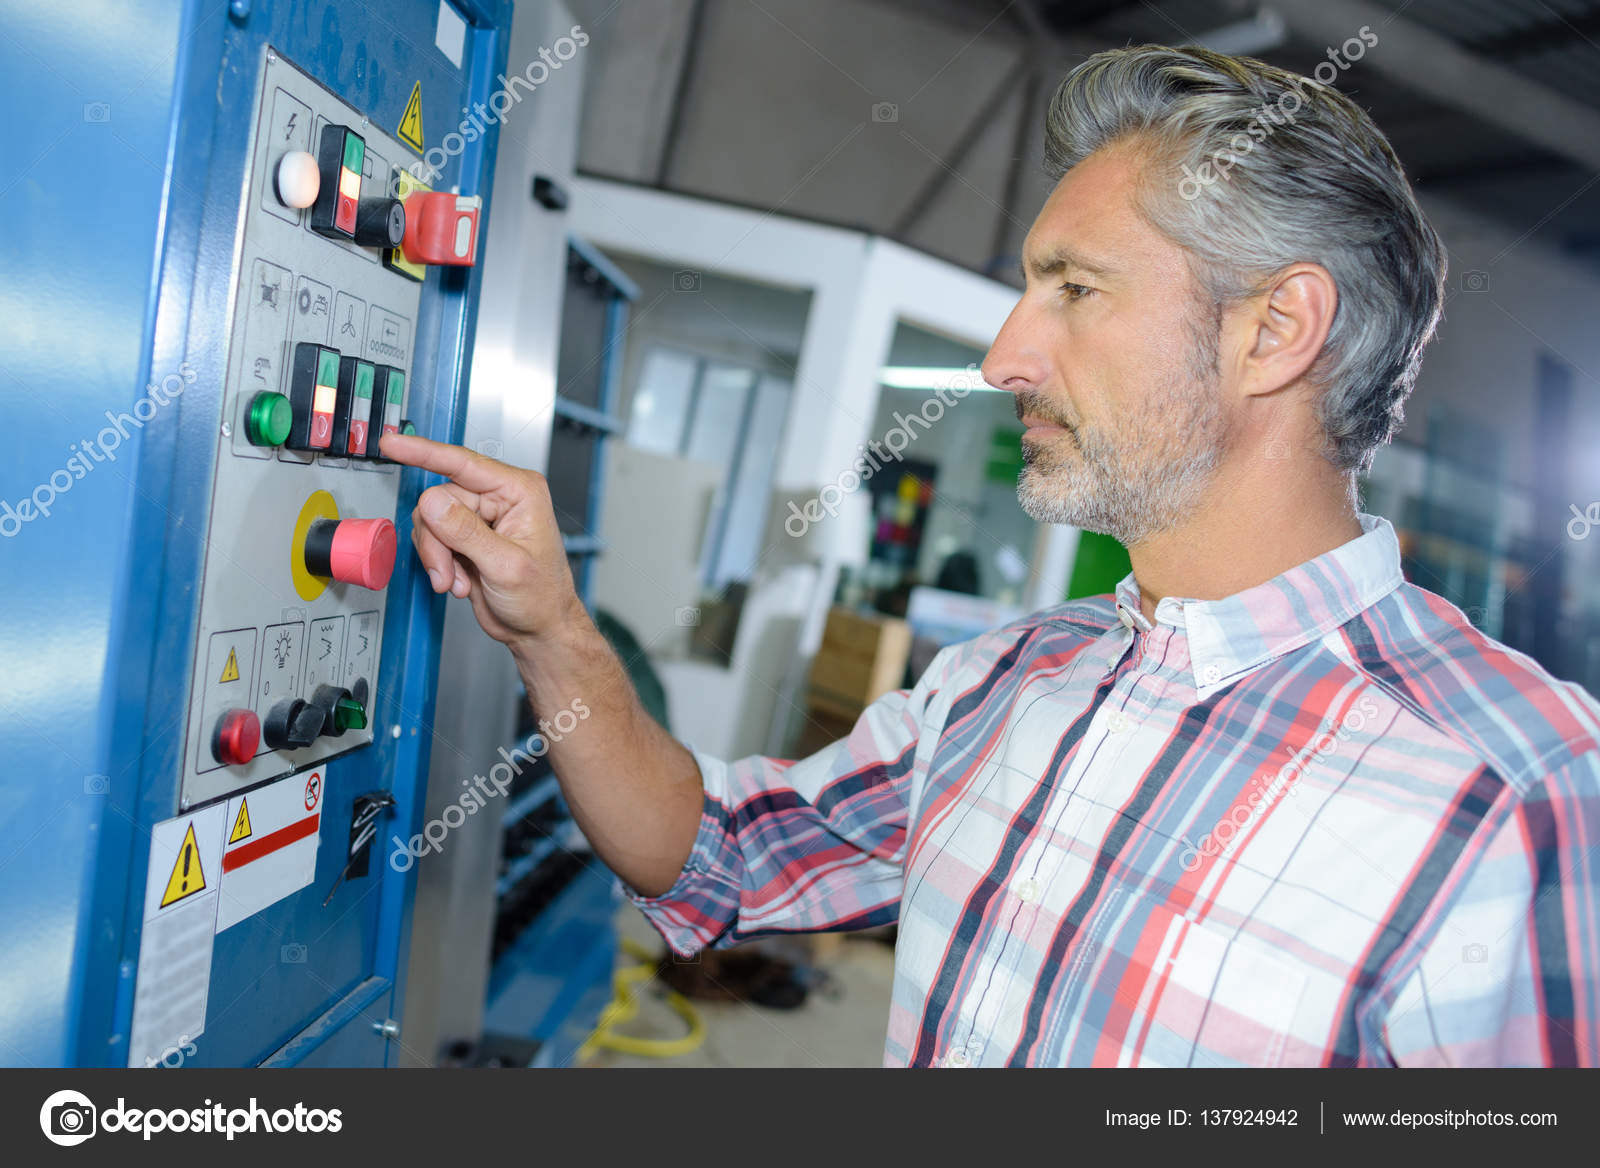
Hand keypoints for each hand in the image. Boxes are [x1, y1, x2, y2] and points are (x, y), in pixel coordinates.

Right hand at [378, 432, 583, 646]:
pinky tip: (460, 581)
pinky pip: (432, 538)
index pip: (462, 463)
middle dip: (437, 540)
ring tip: (457, 580)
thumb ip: (466, 532)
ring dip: (437, 556)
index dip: (423, 452)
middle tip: (447, 572)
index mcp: (518, 491)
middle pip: (438, 499)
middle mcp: (499, 498)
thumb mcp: (505, 566)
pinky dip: (439, 563)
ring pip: (430, 519)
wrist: (538, 628)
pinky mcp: (465, 536)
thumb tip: (433, 501)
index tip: (392, 443)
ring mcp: (480, 517)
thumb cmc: (541, 597)